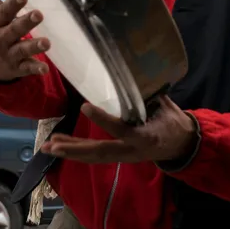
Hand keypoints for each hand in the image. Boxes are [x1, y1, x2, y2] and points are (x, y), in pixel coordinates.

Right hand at [0, 0, 49, 81]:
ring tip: (47, 43)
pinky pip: (27, 68)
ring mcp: (9, 54)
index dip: (13, 4)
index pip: (3, 12)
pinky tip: (45, 69)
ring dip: (34, 46)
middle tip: (39, 14)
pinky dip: (35, 69)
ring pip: (22, 50)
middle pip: (14, 30)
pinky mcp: (18, 68)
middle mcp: (0, 39)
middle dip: (26, 23)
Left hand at [42, 96, 197, 164]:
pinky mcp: (119, 157)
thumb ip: (147, 94)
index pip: (121, 129)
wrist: (181, 145)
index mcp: (145, 136)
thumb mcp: (165, 107)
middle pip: (100, 151)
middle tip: (53, 143)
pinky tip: (60, 147)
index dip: (103, 119)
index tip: (85, 106)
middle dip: (75, 148)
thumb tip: (132, 72)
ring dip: (70, 152)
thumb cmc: (172, 121)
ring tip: (48, 147)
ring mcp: (125, 156)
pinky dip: (76, 152)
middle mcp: (132, 150)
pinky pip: (95, 156)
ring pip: (94, 157)